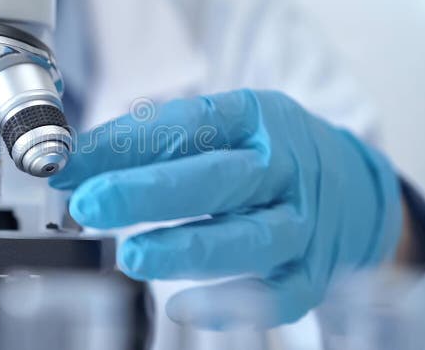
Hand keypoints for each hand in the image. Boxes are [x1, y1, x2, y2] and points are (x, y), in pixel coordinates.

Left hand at [50, 90, 401, 328]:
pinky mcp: (312, 270)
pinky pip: (278, 294)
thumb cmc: (266, 153)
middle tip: (90, 202)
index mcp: (254, 118)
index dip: (125, 144)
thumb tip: (74, 167)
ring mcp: (301, 221)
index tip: (70, 161)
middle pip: (217, 178)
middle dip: (149, 190)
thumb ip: (150, 145)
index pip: (186, 125)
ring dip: (187, 249)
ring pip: (247, 238)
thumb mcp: (218, 126)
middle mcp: (281, 167)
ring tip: (131, 256)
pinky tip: (183, 307)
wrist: (353, 186)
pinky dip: (232, 304)